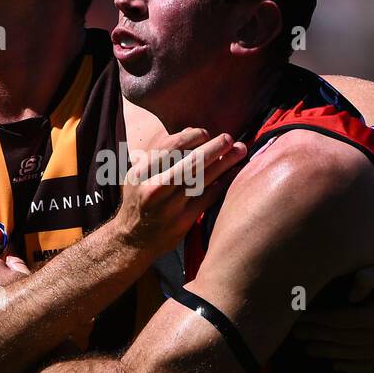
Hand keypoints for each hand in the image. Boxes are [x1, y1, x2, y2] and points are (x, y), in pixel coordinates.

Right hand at [115, 127, 246, 254]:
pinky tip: (235, 173)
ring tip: (240, 151)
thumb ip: (161, 154)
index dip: (191, 136)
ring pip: (203, 179)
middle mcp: (154, 188)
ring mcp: (170, 207)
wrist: (132, 241)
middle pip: (190, 162)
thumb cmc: (139, 201)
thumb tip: (190, 131)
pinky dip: (224, 183)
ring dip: (225, 162)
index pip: (169, 147)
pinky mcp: (183, 221)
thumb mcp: (139, 176)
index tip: (205, 133)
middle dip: (214, 147)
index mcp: (141, 173)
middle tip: (229, 138)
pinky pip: (209, 198)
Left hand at [289, 250, 373, 372]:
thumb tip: (348, 297)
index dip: (317, 322)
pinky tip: (337, 365)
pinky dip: (355, 367)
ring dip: (331, 354)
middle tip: (296, 336)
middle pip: (344, 341)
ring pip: (357, 356)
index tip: (299, 320)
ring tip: (310, 350)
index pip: (339, 322)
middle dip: (318, 338)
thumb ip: (367, 277)